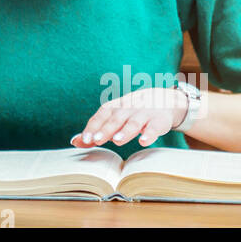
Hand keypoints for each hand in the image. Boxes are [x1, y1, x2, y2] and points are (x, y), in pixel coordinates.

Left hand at [72, 87, 186, 149]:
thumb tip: (76, 141)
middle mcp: (129, 108)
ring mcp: (144, 114)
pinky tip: (144, 141)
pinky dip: (150, 134)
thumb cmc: (133, 111)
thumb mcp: (115, 116)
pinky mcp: (159, 121)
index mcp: (117, 106)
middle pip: (116, 118)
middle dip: (106, 129)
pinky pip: (154, 128)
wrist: (164, 99)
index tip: (85, 138)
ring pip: (134, 122)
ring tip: (117, 140)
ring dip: (125, 131)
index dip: (93, 126)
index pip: (102, 114)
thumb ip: (97, 129)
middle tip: (97, 139)